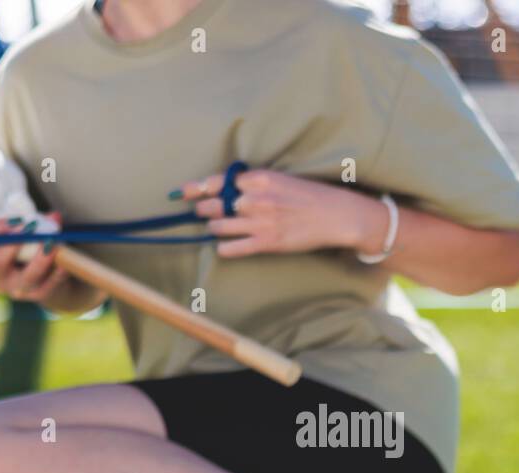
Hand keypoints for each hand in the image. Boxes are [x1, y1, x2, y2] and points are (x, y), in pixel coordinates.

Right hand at [0, 216, 70, 301]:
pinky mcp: (37, 295)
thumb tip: (54, 216)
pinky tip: (64, 263)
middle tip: (30, 227)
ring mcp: (17, 289)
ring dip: (40, 259)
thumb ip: (39, 224)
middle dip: (14, 243)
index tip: (14, 219)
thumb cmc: (32, 250)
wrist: (48, 279)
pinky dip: (58, 274)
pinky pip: (48, 286)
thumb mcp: (29, 235)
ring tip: (52, 244)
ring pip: (28, 276)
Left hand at [176, 169, 390, 258]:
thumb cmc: (310, 195)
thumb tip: (227, 188)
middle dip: (203, 209)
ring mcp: (259, 222)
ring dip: (214, 227)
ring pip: (217, 226)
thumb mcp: (280, 179)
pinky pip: (231, 248)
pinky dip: (223, 248)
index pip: (217, 182)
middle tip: (202, 212)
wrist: (336, 215)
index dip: (195, 188)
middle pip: (212, 205)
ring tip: (219, 227)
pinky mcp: (266, 243)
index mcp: (258, 179)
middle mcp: (255, 199)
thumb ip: (253, 182)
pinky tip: (226, 245)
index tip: (182, 192)